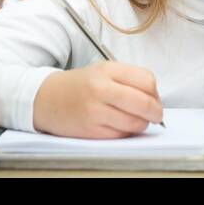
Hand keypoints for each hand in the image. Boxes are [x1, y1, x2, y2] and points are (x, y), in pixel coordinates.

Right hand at [32, 61, 162, 137]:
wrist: (46, 98)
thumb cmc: (79, 85)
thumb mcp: (103, 71)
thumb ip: (129, 79)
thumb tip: (155, 98)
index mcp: (108, 70)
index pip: (146, 80)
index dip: (156, 93)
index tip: (155, 99)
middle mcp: (101, 89)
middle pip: (144, 103)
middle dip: (156, 112)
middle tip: (157, 115)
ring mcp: (95, 110)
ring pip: (134, 122)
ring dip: (142, 124)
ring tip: (137, 121)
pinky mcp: (90, 129)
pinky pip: (120, 135)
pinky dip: (126, 133)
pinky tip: (121, 126)